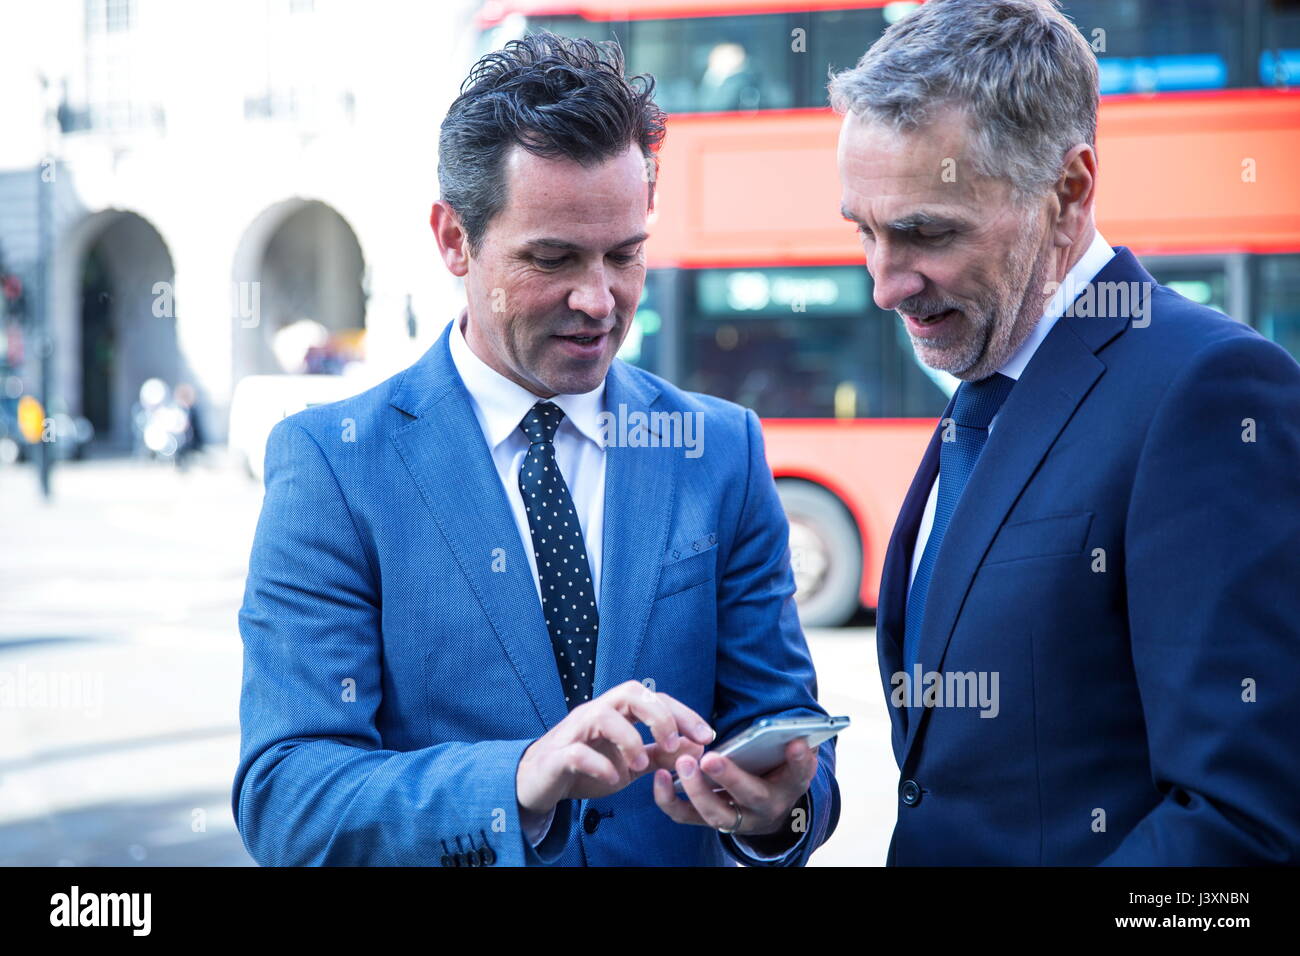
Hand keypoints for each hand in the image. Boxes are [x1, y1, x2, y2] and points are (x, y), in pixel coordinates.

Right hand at [516, 680, 713, 815]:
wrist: (539, 785)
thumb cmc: (586, 769)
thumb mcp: (631, 764)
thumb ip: (661, 755)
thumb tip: (697, 748)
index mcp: (618, 712)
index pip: (654, 697)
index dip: (683, 713)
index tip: (707, 736)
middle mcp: (597, 712)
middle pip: (630, 691)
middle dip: (659, 715)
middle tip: (673, 745)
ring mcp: (575, 731)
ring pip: (603, 714)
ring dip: (629, 739)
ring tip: (640, 765)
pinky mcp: (557, 755)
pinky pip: (577, 751)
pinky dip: (599, 764)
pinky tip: (612, 778)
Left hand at [652, 737, 817, 838]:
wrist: (766, 810)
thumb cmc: (776, 771)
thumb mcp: (791, 759)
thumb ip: (794, 744)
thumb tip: (798, 731)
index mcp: (789, 787)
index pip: (799, 774)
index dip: (799, 760)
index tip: (797, 743)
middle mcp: (764, 808)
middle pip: (750, 796)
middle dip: (730, 777)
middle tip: (709, 759)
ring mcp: (736, 819)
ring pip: (715, 813)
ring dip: (696, 789)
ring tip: (683, 762)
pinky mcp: (709, 820)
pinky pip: (686, 816)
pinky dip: (669, 800)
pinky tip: (660, 776)